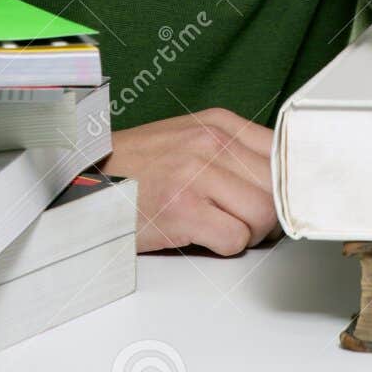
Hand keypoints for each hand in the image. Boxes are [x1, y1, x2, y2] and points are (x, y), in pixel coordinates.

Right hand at [102, 108, 280, 254]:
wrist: (86, 181)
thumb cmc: (138, 168)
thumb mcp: (190, 141)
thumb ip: (233, 153)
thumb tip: (277, 182)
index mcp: (217, 123)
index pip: (282, 152)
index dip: (285, 185)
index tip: (282, 201)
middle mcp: (210, 142)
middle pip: (275, 187)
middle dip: (267, 214)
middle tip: (246, 222)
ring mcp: (196, 173)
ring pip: (262, 214)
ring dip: (248, 232)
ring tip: (221, 227)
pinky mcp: (183, 209)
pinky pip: (235, 239)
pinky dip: (226, 247)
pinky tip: (203, 236)